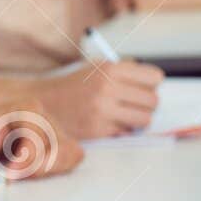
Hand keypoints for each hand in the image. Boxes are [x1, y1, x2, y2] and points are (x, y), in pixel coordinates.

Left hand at [0, 101, 83, 179]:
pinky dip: (53, 171)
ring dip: (49, 170)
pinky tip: (30, 176)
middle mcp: (44, 118)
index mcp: (27, 109)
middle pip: (60, 147)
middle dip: (40, 167)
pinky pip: (68, 160)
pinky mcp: (54, 147)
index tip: (7, 176)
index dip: (25, 161)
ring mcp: (52, 132)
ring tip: (21, 177)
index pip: (38, 138)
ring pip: (70, 154)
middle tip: (14, 178)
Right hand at [33, 60, 164, 138]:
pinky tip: (109, 123)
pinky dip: (122, 130)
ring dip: (139, 120)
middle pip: (153, 101)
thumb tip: (156, 82)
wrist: (44, 102)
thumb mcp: (98, 68)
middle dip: (147, 105)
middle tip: (135, 105)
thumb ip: (126, 70)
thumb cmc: (76, 86)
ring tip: (126, 116)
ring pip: (145, 120)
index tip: (143, 88)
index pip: (154, 78)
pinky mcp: (98, 129)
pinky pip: (127, 132)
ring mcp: (102, 110)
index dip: (151, 84)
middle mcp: (107, 88)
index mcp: (110, 69)